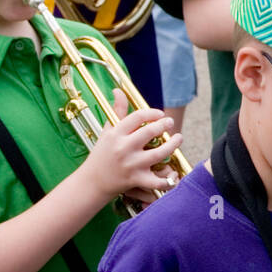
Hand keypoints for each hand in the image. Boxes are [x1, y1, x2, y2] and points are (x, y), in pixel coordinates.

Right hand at [82, 89, 184, 203]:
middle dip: (165, 125)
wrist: (92, 182)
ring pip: (159, 153)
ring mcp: (131, 164)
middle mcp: (124, 148)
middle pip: (150, 132)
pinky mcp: (137, 180)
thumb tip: (118, 90)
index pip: (138, 117)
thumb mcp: (107, 131)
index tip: (160, 114)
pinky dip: (169, 179)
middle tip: (170, 122)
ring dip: (173, 145)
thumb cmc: (102, 154)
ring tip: (179, 138)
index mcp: (116, 134)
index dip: (153, 113)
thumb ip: (117, 111)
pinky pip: (158, 181)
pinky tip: (175, 172)